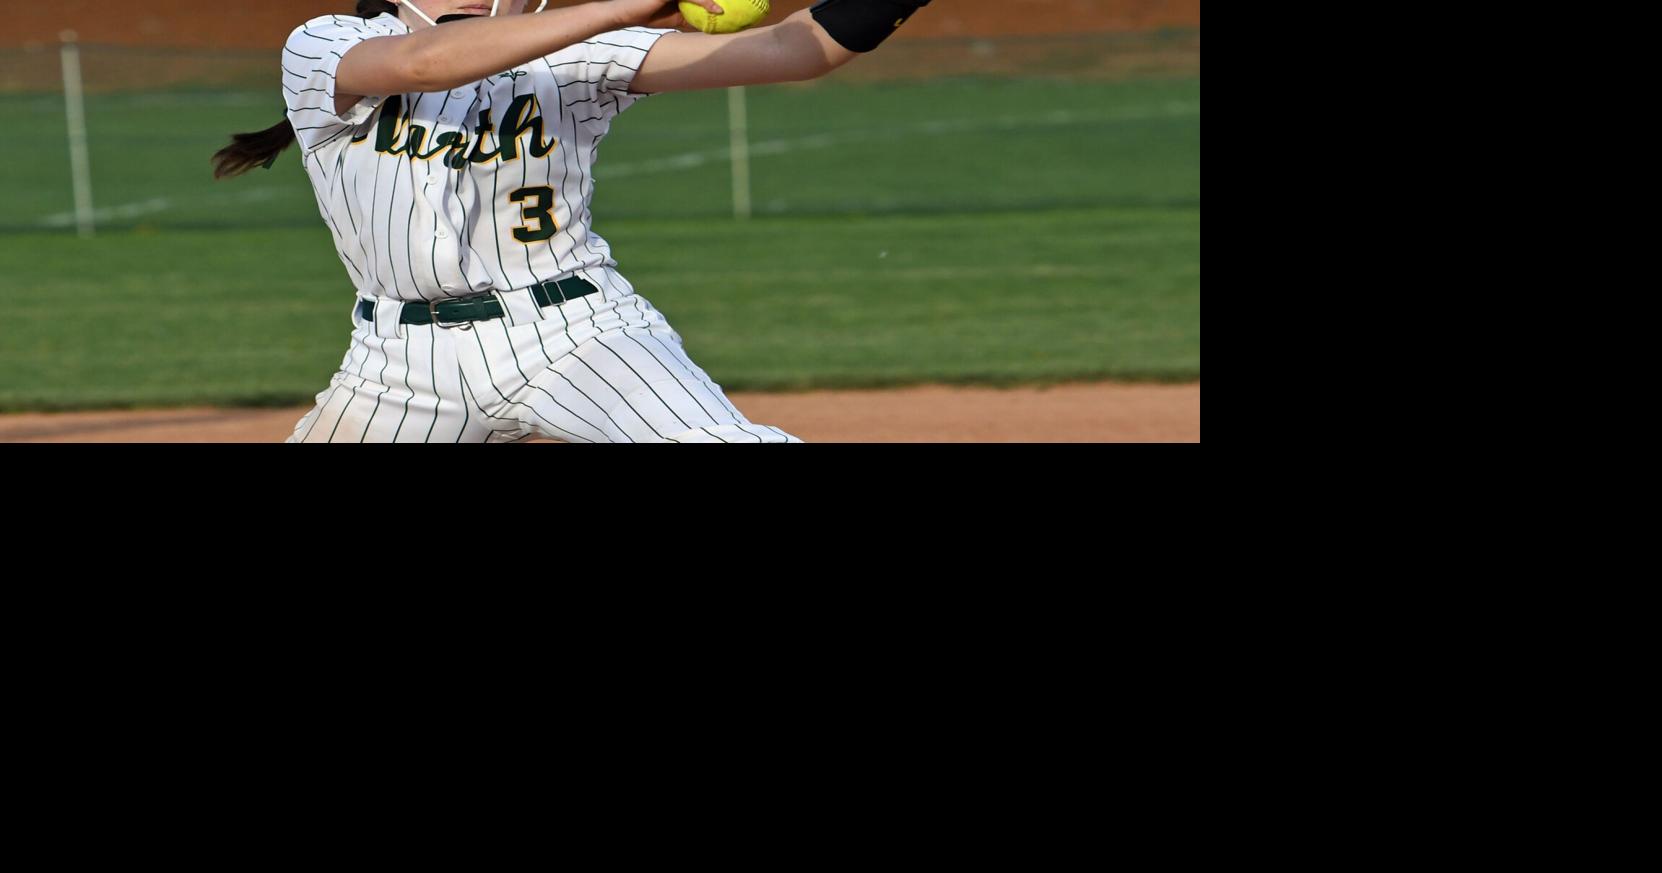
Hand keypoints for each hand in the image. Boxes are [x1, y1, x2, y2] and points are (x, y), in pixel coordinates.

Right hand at [608, 0, 724, 29]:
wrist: (626, 13)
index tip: (734, 3)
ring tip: (735, 3)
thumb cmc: (647, 15)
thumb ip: (690, 16)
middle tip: (742, 0)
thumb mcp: (674, 17)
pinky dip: (705, 3)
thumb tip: (708, 23)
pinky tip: (717, 10)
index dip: (712, 0)